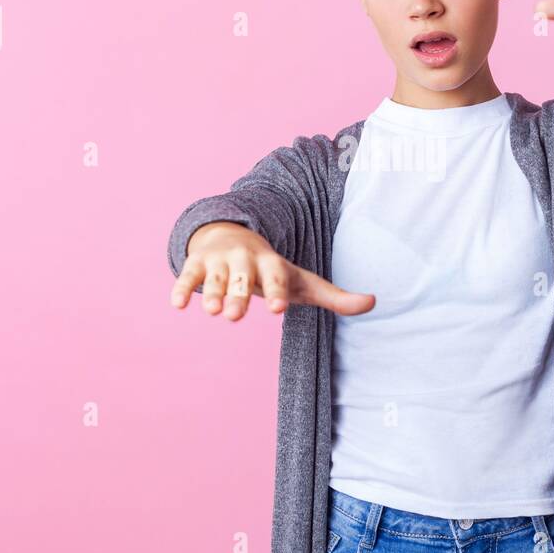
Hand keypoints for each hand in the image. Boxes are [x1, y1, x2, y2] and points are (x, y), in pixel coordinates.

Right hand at [170, 222, 375, 320]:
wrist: (233, 235)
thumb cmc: (272, 268)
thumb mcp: (302, 281)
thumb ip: (335, 296)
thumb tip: (375, 302)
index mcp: (272, 263)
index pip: (277, 278)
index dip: (277, 292)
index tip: (278, 309)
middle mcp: (245, 259)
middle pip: (242, 279)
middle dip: (238, 296)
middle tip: (233, 317)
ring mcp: (219, 260)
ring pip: (214, 279)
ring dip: (210, 293)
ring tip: (210, 311)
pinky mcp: (197, 263)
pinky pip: (187, 275)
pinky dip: (181, 288)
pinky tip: (178, 304)